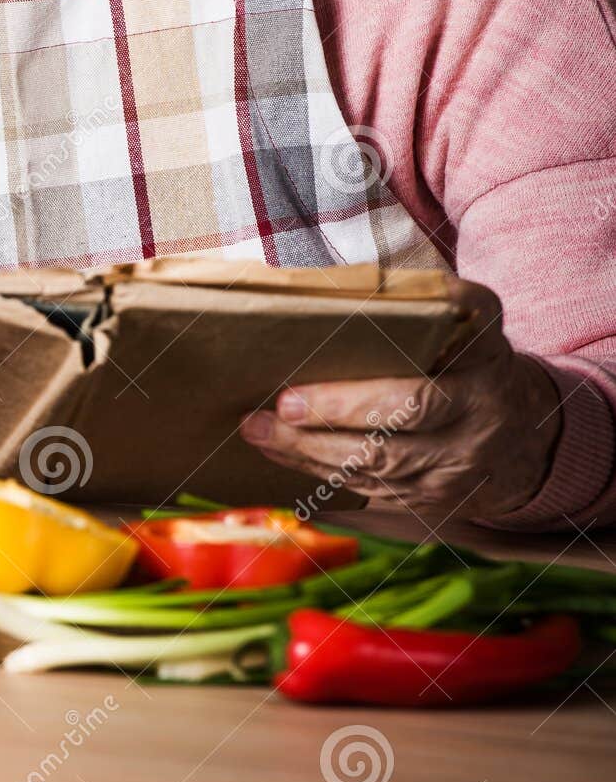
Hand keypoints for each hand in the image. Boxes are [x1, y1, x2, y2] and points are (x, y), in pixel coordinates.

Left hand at [239, 318, 561, 519]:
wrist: (524, 428)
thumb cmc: (479, 357)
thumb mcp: (478, 318)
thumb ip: (443, 297)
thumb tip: (376, 280)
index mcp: (478, 387)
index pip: (411, 404)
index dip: (347, 406)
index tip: (291, 398)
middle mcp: (467, 440)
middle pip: (384, 451)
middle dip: (315, 438)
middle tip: (261, 420)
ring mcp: (448, 479)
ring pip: (370, 478)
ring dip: (306, 457)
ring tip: (256, 433)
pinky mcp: (429, 501)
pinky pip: (368, 492)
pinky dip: (321, 473)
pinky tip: (284, 453)